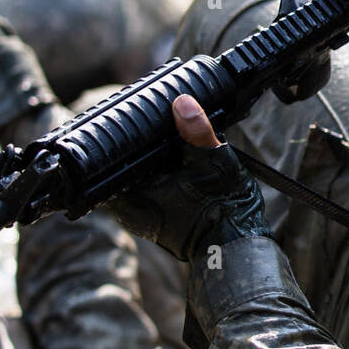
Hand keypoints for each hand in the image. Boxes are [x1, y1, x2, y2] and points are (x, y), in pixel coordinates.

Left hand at [103, 95, 271, 261]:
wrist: (238, 246)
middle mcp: (131, 209)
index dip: (119, 137)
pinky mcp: (156, 219)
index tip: (128, 117)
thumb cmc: (225, 210)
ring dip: (148, 162)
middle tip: (148, 121)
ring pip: (136, 178)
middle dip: (135, 146)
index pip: (110, 159)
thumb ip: (197, 132)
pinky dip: (157, 175)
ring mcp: (142, 216)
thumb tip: (182, 102)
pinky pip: (148, 189)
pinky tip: (173, 162)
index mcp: (133, 196)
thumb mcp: (214, 163)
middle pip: (123, 167)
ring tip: (163, 140)